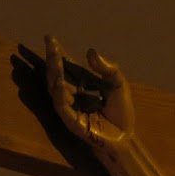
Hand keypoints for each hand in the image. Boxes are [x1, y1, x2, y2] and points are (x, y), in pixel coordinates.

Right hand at [44, 35, 134, 157]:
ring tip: (54, 59)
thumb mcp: (118, 84)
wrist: (125, 137)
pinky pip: (61, 106)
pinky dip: (59, 94)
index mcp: (82, 84)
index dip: (57, 52)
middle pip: (57, 73)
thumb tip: (90, 51)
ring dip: (54, 73)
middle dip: (52, 59)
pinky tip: (59, 82)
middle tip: (49, 44)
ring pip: (55, 88)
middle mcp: (72, 94)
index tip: (49, 38)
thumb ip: (107, 68)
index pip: (66, 65)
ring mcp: (69, 108)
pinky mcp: (71, 121)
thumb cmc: (121, 113)